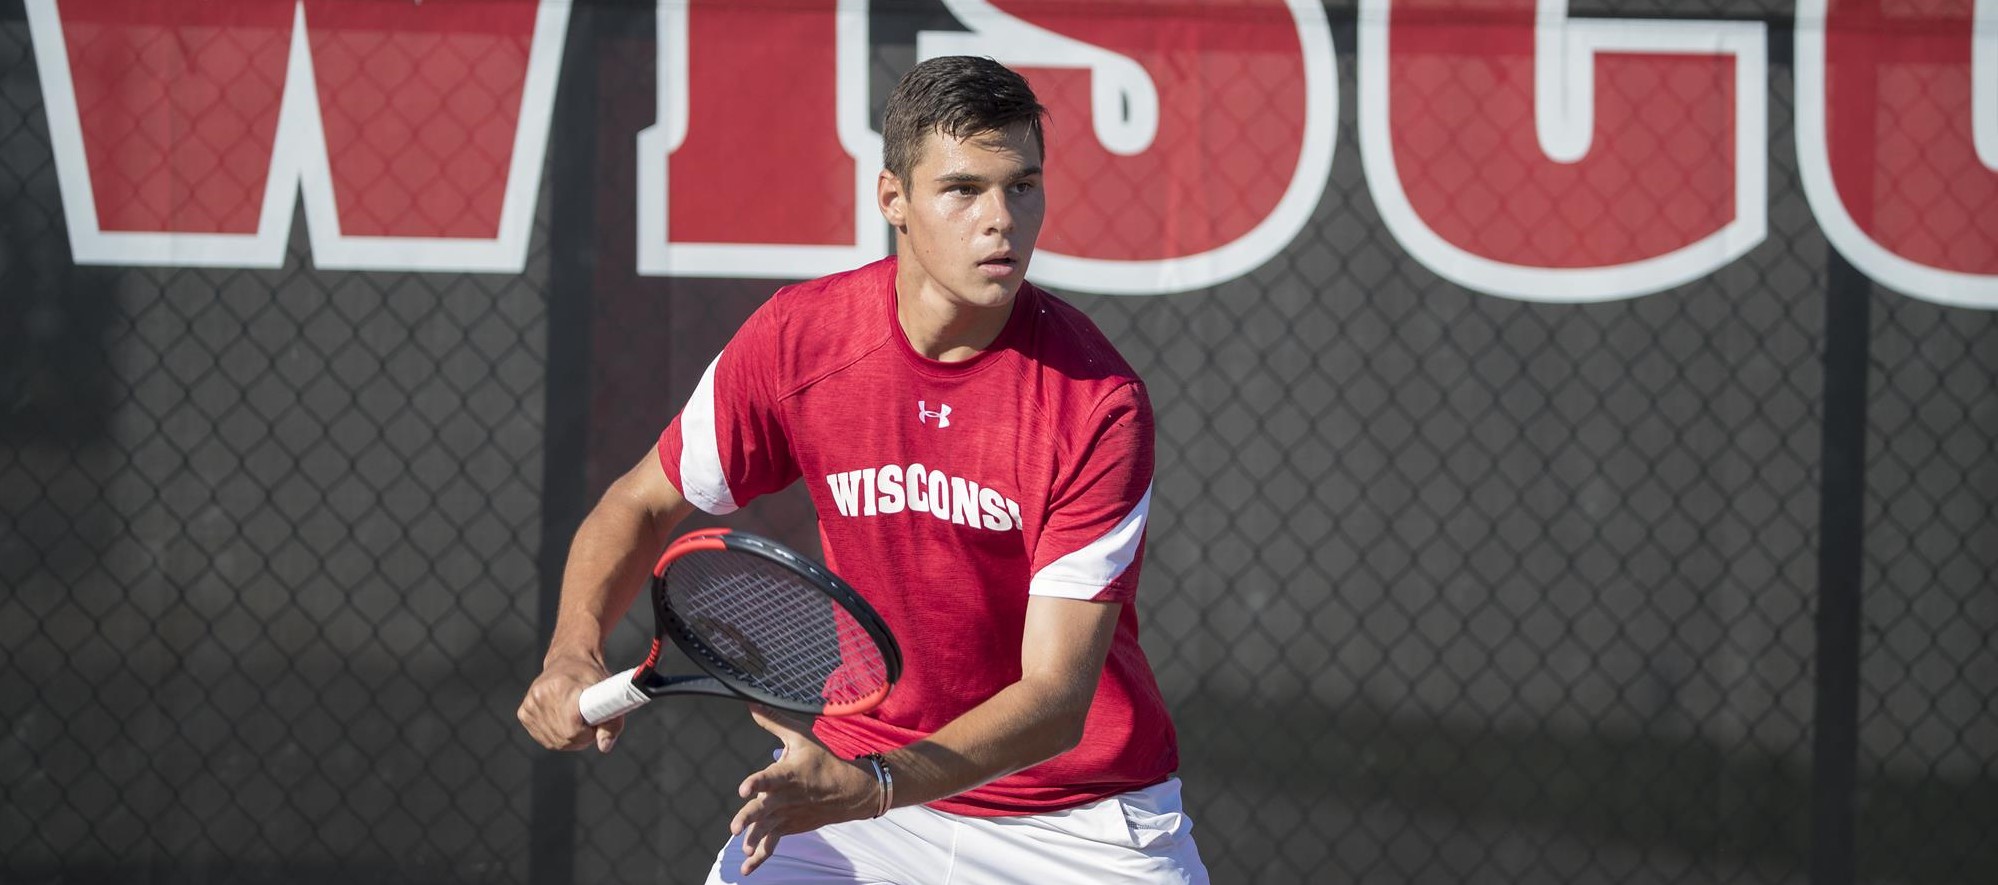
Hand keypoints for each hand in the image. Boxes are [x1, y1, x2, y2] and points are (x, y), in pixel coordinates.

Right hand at [517, 653, 623, 752]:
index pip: (572, 730)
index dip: (588, 733)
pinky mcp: (524, 714)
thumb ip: (612, 723)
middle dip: (581, 737)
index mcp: (560, 688)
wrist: (569, 660)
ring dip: (570, 738)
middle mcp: (540, 696)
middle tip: (589, 720)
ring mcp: (529, 705)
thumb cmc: (592, 677)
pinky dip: (558, 737)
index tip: (595, 722)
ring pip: (554, 742)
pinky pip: (545, 739)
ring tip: (578, 719)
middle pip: (564, 738)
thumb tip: (604, 747)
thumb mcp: (608, 693)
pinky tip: (564, 721)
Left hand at [730, 706, 879, 875]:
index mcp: (789, 773)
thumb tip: (750, 702)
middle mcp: (787, 796)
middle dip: (750, 817)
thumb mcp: (800, 737)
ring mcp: (788, 814)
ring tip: (743, 848)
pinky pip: (773, 844)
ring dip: (755, 839)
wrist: (850, 790)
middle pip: (765, 808)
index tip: (743, 789)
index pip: (770, 777)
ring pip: (768, 828)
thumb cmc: (822, 760)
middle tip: (735, 827)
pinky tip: (745, 870)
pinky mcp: (789, 827)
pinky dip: (760, 858)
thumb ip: (773, 722)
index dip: (757, 782)